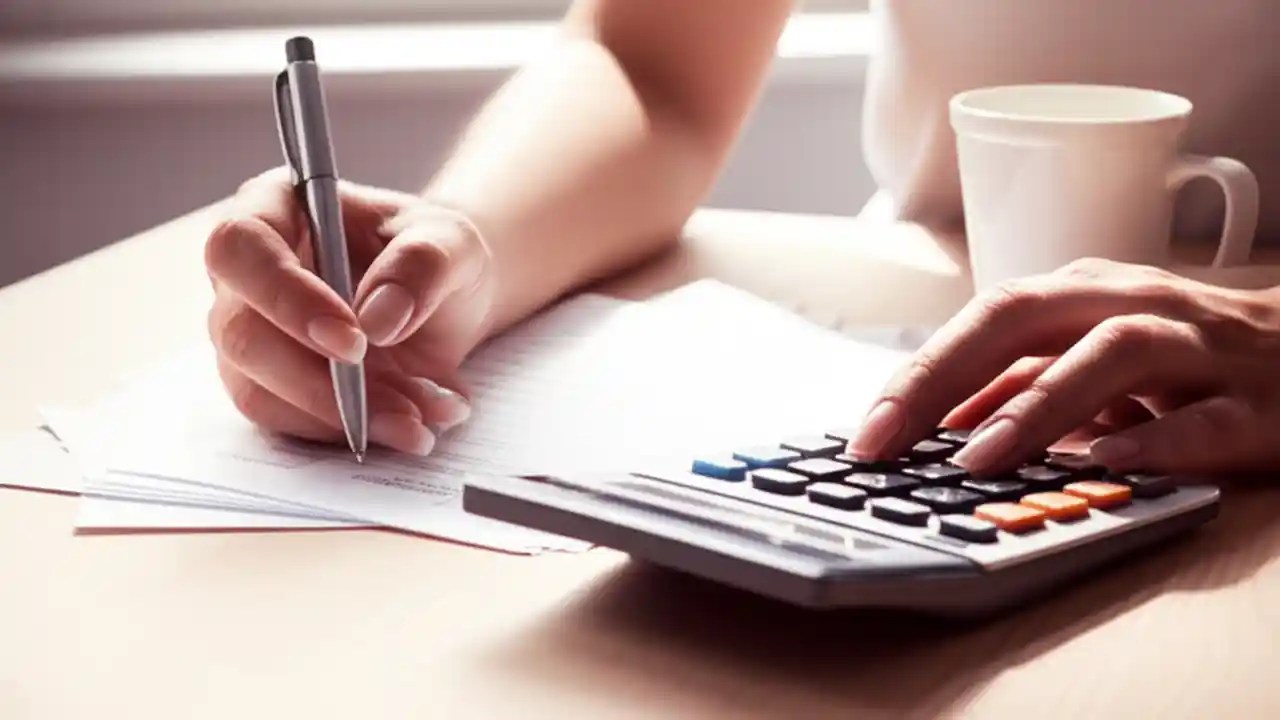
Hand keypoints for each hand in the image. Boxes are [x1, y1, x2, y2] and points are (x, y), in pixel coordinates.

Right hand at [204, 168, 495, 454]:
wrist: (448, 301)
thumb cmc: (435, 255)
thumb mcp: (450, 243)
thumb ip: (421, 266)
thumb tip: (377, 320)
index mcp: (274, 209)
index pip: (241, 247)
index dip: (286, 298)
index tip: (353, 341)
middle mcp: (246, 274)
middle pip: (240, 333)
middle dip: (321, 382)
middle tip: (401, 404)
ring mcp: (248, 334)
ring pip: (260, 391)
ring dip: (344, 418)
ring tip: (421, 421)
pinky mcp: (268, 386)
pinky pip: (288, 422)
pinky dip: (352, 431)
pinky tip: (409, 426)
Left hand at [850, 257, 1279, 475]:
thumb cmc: (1183, 353)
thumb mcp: (1090, 359)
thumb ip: (1018, 386)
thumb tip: (932, 424)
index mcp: (1081, 294)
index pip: (983, 321)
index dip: (918, 373)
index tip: (865, 434)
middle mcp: (1129, 304)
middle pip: (1025, 316)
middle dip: (946, 376)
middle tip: (888, 441)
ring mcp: (1195, 347)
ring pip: (1114, 354)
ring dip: (1040, 404)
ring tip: (979, 457)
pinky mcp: (1257, 401)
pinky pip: (1205, 418)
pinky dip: (1156, 438)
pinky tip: (1109, 459)